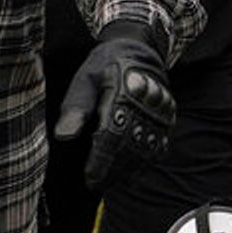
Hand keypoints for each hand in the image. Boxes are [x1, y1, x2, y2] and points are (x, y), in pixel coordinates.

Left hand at [54, 25, 174, 190]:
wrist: (138, 48)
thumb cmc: (106, 64)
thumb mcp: (85, 79)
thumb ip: (76, 107)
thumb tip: (64, 135)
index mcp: (123, 91)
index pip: (112, 135)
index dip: (101, 160)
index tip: (89, 177)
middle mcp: (146, 103)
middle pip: (130, 147)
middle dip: (113, 170)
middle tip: (96, 184)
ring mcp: (160, 111)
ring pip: (146, 150)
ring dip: (127, 170)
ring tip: (109, 181)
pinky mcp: (167, 117)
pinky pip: (158, 146)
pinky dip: (143, 162)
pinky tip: (129, 171)